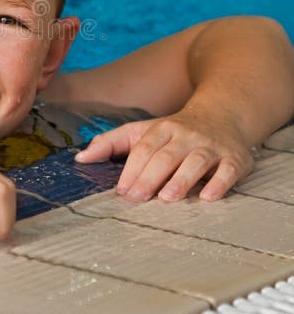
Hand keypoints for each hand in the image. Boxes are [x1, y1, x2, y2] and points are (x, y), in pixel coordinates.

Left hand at [75, 109, 253, 201]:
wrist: (223, 115)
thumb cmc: (174, 131)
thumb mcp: (141, 130)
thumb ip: (111, 143)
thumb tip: (79, 159)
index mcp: (162, 129)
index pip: (144, 148)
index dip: (132, 169)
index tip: (121, 190)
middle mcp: (186, 136)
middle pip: (166, 156)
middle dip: (150, 177)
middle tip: (135, 199)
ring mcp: (211, 147)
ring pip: (196, 161)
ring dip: (182, 180)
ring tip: (167, 198)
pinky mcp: (234, 159)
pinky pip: (228, 171)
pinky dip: (219, 183)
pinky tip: (208, 197)